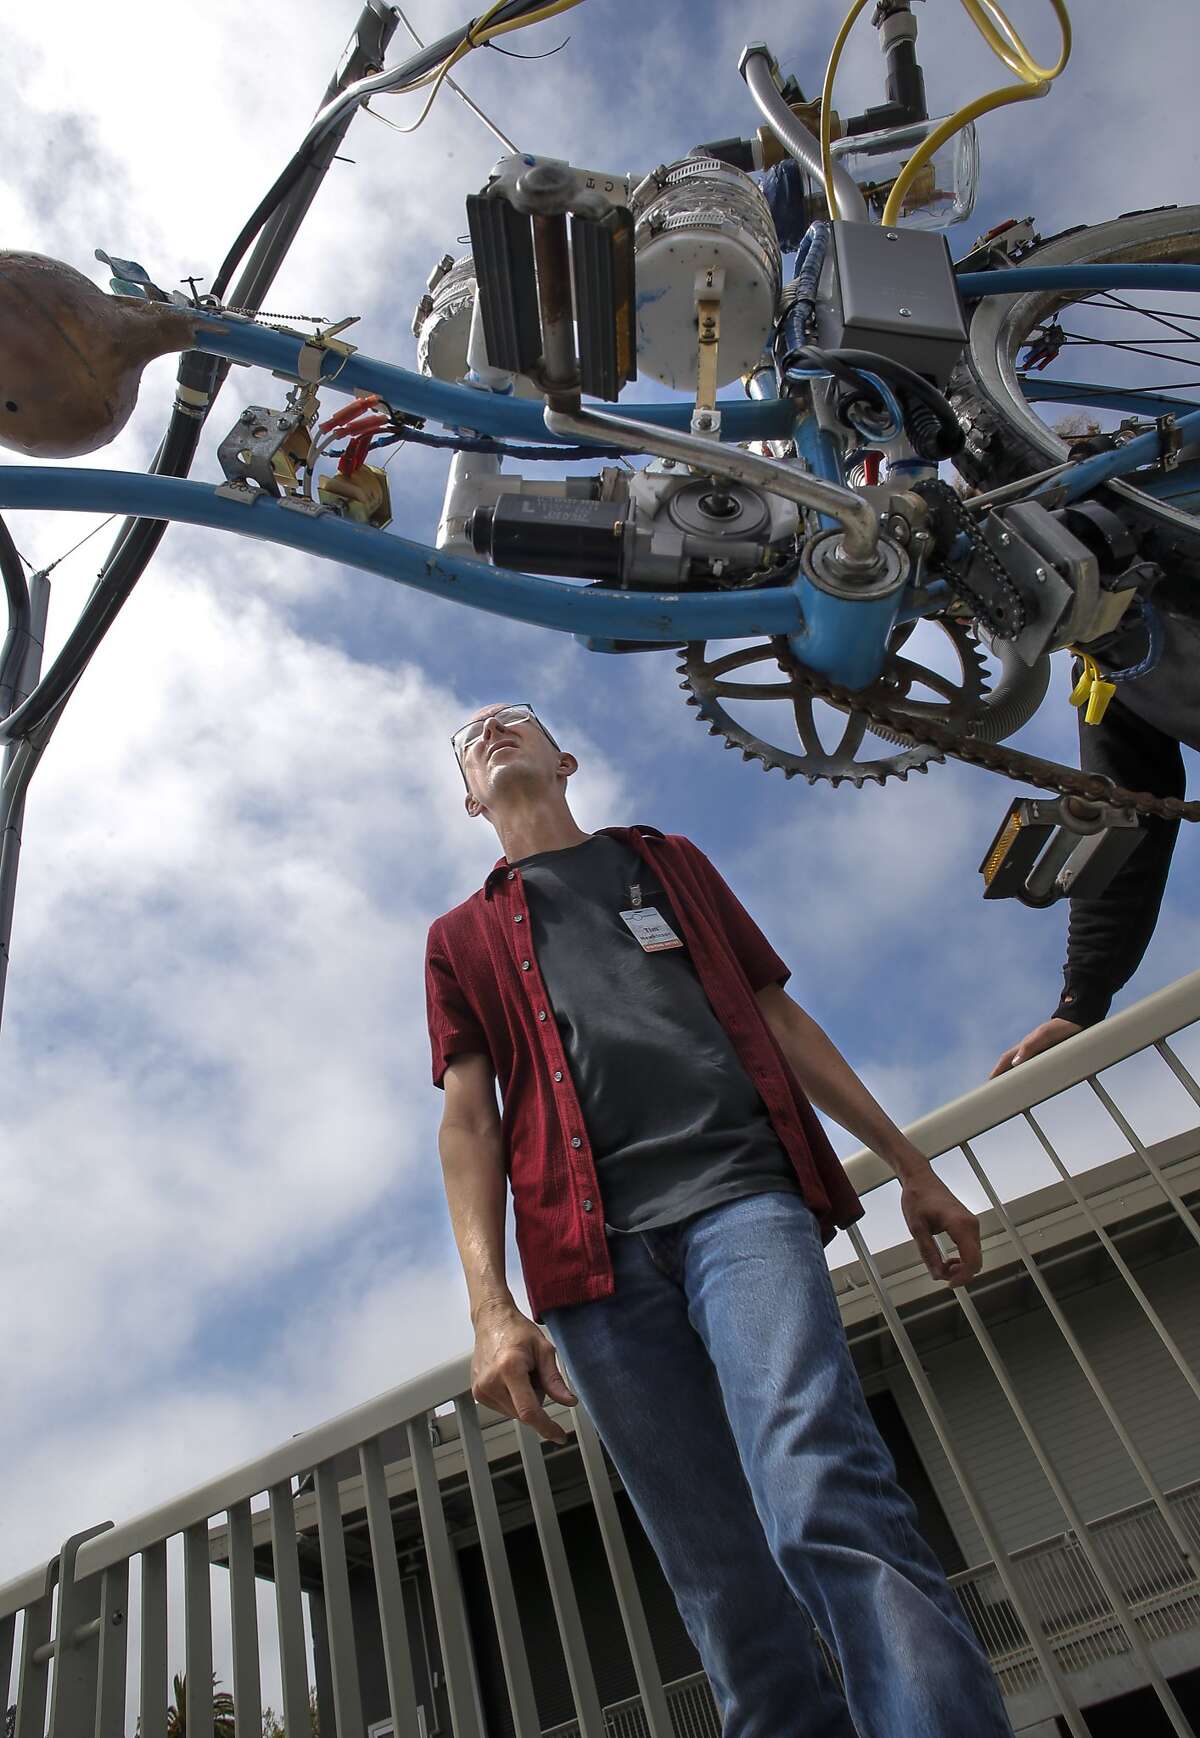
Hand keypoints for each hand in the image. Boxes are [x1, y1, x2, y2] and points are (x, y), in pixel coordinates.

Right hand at [471, 1301, 577, 1444]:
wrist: (492, 1321)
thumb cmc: (517, 1331)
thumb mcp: (544, 1350)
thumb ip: (555, 1379)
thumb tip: (568, 1401)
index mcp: (510, 1368)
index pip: (529, 1411)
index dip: (546, 1427)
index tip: (559, 1436)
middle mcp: (491, 1382)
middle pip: (523, 1413)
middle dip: (536, 1399)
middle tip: (534, 1373)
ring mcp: (481, 1389)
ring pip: (514, 1412)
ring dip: (523, 1399)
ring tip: (520, 1373)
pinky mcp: (477, 1393)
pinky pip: (504, 1407)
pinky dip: (513, 1397)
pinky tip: (510, 1378)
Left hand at [900, 1171, 982, 1286]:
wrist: (921, 1179)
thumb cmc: (918, 1197)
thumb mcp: (917, 1228)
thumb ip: (928, 1253)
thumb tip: (937, 1274)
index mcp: (960, 1224)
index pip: (972, 1260)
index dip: (962, 1277)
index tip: (948, 1284)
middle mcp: (971, 1225)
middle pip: (976, 1261)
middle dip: (960, 1273)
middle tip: (939, 1272)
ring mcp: (972, 1225)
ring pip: (975, 1257)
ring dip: (960, 1267)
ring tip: (940, 1265)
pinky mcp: (969, 1226)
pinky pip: (971, 1249)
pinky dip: (961, 1259)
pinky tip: (947, 1259)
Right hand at [990, 1017, 1081, 1078]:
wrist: (1079, 1019)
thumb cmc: (1062, 1027)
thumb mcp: (1045, 1035)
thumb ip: (1029, 1047)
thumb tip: (1014, 1063)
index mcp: (1026, 1045)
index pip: (1006, 1059)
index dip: (997, 1071)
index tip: (989, 1082)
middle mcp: (1031, 1048)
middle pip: (1011, 1063)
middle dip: (1002, 1074)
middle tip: (997, 1087)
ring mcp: (1040, 1050)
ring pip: (1024, 1065)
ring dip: (1016, 1075)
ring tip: (1013, 1087)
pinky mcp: (1051, 1053)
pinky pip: (1037, 1066)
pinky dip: (1033, 1074)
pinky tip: (1036, 1080)